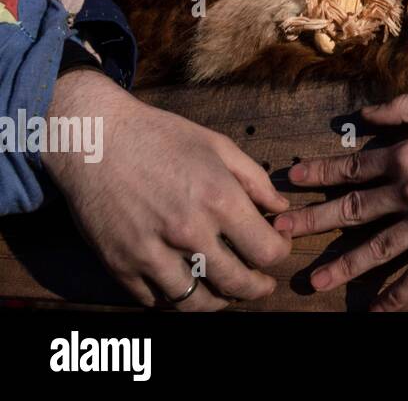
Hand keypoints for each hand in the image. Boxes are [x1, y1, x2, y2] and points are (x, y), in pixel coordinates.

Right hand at [41, 71, 291, 310]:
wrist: (94, 140)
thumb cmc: (160, 137)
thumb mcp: (218, 146)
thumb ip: (255, 180)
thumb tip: (281, 208)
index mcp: (219, 200)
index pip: (266, 251)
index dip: (279, 254)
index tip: (277, 248)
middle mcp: (188, 232)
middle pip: (236, 284)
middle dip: (257, 288)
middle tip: (262, 286)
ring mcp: (151, 254)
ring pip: (195, 302)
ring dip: (217, 302)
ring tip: (226, 294)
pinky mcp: (120, 265)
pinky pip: (154, 301)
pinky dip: (174, 300)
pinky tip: (186, 287)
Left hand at [275, 91, 407, 311]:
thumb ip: (400, 108)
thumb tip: (362, 115)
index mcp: (407, 154)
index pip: (351, 168)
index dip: (317, 174)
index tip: (288, 181)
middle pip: (352, 209)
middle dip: (312, 221)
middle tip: (280, 233)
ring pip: (379, 247)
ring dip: (344, 266)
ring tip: (314, 281)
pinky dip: (398, 293)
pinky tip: (377, 309)